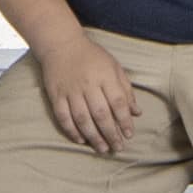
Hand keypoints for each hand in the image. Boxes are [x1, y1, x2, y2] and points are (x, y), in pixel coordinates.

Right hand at [37, 30, 138, 156]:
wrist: (61, 44)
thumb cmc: (92, 56)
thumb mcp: (114, 67)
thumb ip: (126, 90)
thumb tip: (136, 113)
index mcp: (105, 76)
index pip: (118, 103)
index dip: (124, 121)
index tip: (129, 135)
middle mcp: (88, 84)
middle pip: (101, 114)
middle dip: (111, 134)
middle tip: (117, 148)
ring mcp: (70, 91)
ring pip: (82, 118)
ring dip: (93, 136)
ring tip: (102, 149)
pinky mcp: (56, 95)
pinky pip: (63, 116)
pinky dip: (71, 130)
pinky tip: (81, 140)